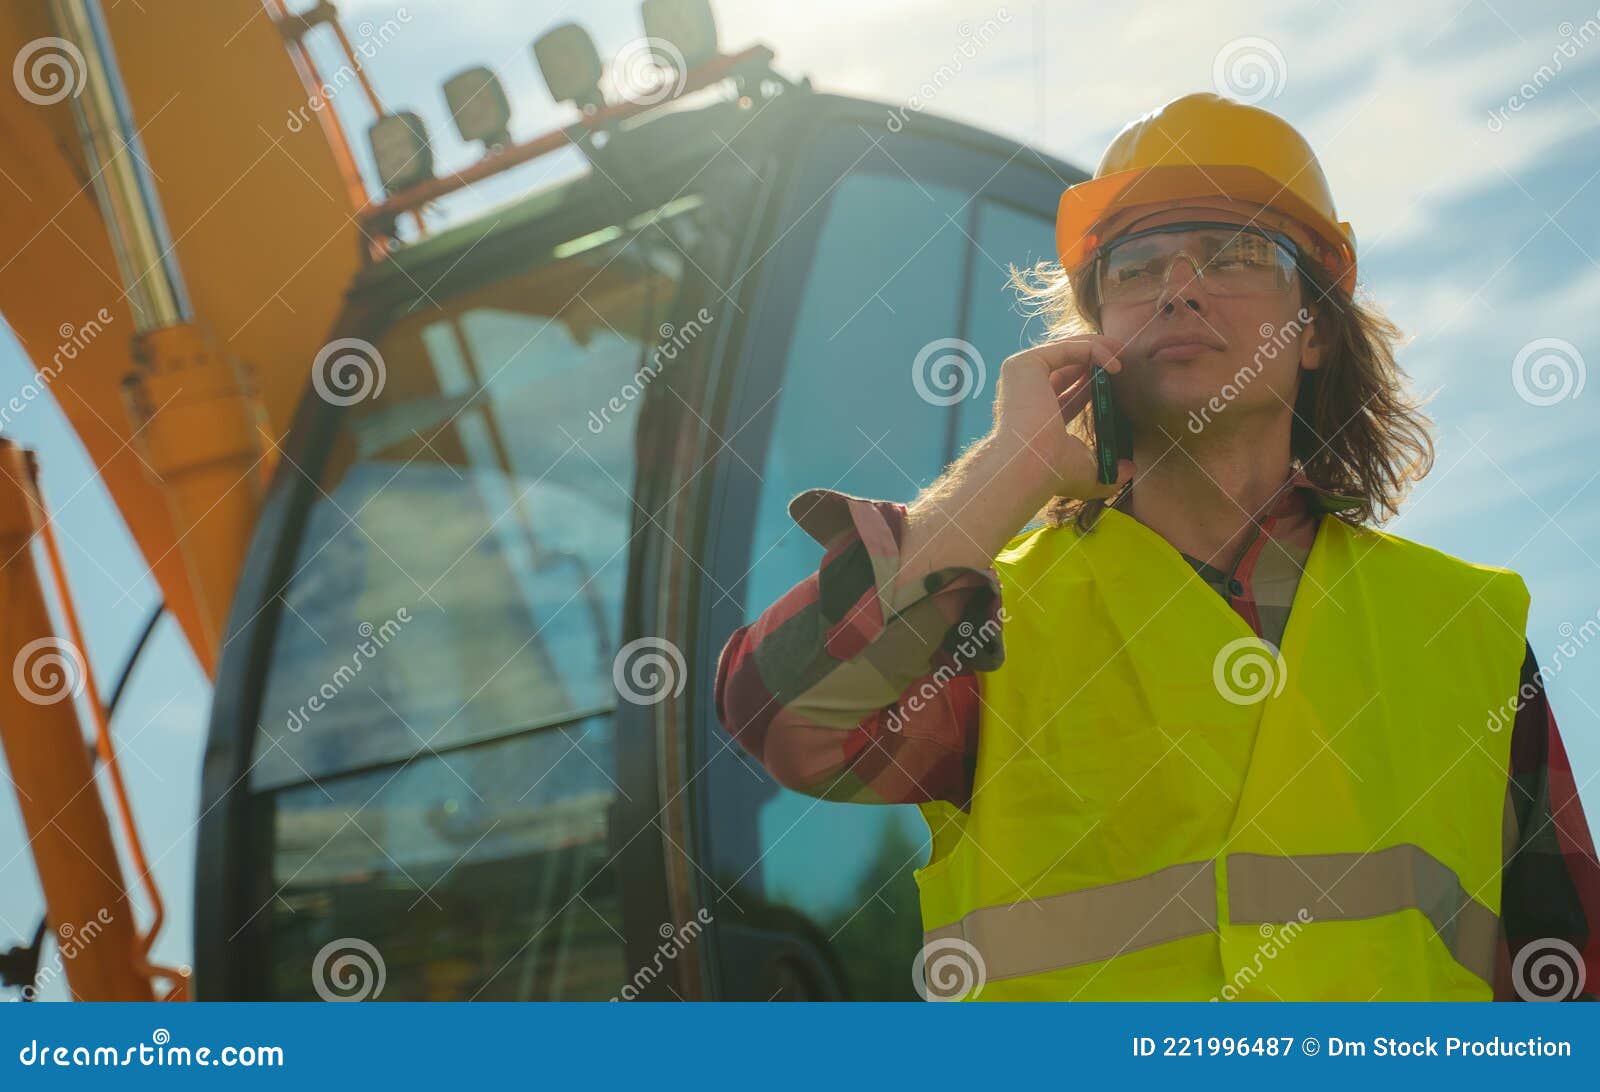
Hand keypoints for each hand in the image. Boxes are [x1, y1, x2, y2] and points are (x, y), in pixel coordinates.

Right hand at [990, 335, 1135, 505]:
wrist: (1030, 466)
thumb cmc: (1051, 474)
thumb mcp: (1088, 473)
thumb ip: (1110, 471)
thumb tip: (1130, 470)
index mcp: (1035, 415)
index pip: (1068, 392)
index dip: (1095, 384)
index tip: (1119, 382)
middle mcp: (1025, 392)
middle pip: (1067, 365)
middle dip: (1098, 359)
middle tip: (1125, 360)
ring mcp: (1022, 376)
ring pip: (1068, 350)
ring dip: (1100, 348)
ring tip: (1125, 354)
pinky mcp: (1025, 363)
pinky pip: (1068, 348)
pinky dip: (1094, 349)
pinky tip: (1115, 365)